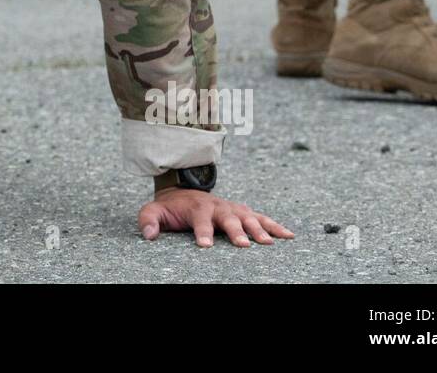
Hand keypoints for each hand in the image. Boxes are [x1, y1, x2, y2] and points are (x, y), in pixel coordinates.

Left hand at [138, 188, 293, 247]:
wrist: (184, 190)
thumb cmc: (171, 207)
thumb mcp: (154, 210)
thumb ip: (149, 220)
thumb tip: (148, 235)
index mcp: (197, 207)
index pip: (200, 220)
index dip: (202, 232)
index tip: (205, 245)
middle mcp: (218, 206)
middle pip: (228, 218)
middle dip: (236, 231)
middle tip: (243, 245)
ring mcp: (233, 208)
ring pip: (249, 217)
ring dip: (259, 229)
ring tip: (269, 243)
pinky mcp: (243, 211)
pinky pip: (262, 217)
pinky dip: (275, 226)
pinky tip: (288, 236)